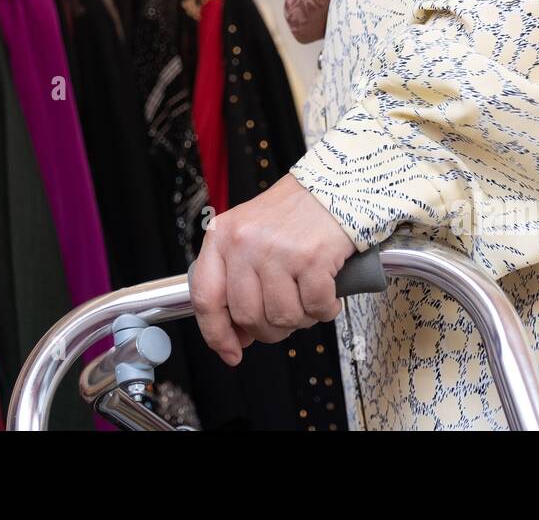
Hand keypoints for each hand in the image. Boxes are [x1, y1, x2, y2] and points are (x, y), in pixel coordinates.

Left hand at [189, 173, 355, 365]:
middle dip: (269, 329)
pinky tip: (327, 293)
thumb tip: (237, 335)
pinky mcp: (311, 257)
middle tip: (284, 317)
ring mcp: (277, 250)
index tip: (230, 352)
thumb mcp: (247, 235)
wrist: (333, 186)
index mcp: (221, 236)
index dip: (216, 334)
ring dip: (300, 319)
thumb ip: (235, 280)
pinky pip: (315, 308)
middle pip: (247, 316)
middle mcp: (244, 243)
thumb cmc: (291, 214)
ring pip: (282, 317)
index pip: (205, 298)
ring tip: (307, 297)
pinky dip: (325, 309)